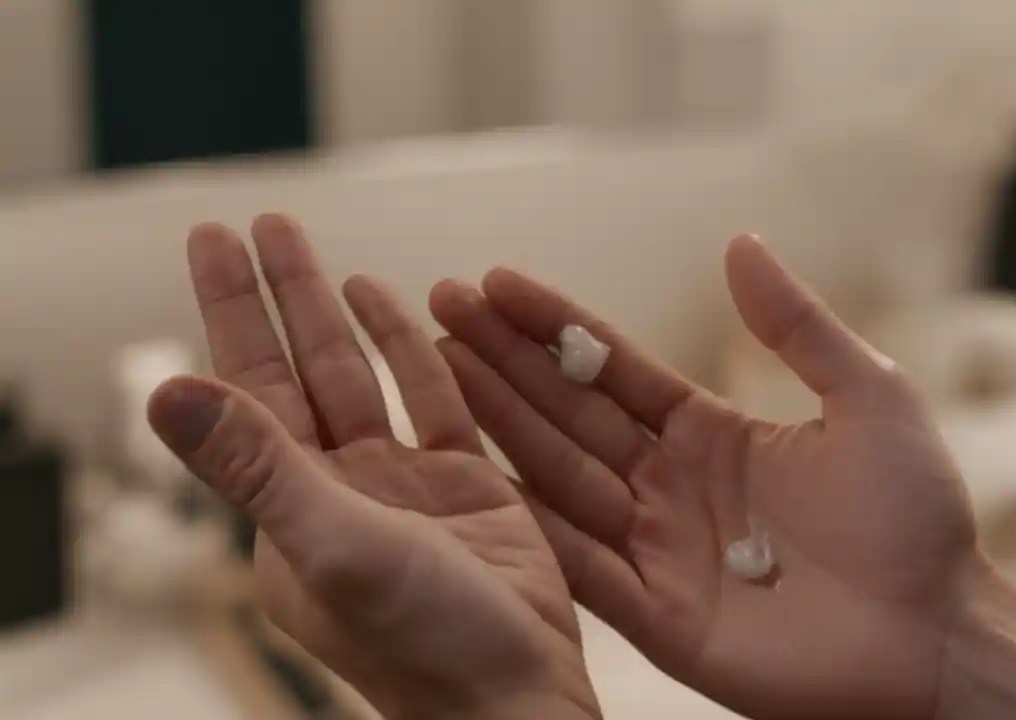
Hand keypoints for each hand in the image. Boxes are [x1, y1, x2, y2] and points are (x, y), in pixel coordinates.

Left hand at [147, 216, 600, 719]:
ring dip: (343, 317)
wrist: (520, 695)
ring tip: (323, 254)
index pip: (247, 387)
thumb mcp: (330, 548)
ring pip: (364, 380)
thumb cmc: (424, 646)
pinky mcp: (466, 488)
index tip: (215, 238)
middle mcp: (339, 491)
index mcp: (289, 509)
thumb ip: (253, 467)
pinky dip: (418, 357)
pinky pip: (436, 405)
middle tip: (265, 222)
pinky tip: (403, 313)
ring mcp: (403, 488)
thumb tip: (166, 393)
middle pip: (300, 370)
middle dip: (281, 294)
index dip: (230, 309)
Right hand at [430, 235, 979, 719]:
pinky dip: (530, 526)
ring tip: (436, 368)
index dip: (555, 325)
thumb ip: (796, 325)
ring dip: (499, 425)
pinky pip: (582, 566)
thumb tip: (738, 241)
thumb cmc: (916, 518)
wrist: (938, 636)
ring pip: (561, 477)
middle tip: (439, 303)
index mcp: (712, 436)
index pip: (614, 371)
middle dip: (504, 360)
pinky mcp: (658, 619)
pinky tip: (476, 479)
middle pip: (570, 414)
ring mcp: (658, 552)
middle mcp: (671, 488)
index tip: (496, 279)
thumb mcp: (867, 397)